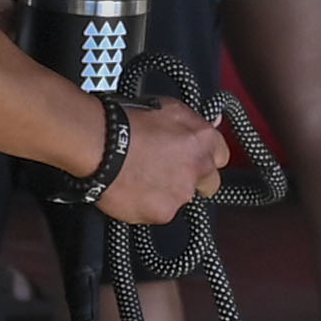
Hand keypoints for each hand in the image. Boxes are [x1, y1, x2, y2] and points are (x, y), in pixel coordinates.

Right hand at [100, 97, 227, 225]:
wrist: (98, 144)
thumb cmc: (127, 121)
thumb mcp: (166, 107)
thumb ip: (193, 120)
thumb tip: (213, 123)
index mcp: (203, 141)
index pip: (221, 156)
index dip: (204, 156)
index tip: (192, 156)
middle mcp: (198, 169)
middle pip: (209, 183)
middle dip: (194, 179)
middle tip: (167, 170)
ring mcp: (180, 194)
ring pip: (181, 198)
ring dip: (167, 191)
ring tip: (141, 177)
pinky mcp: (161, 213)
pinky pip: (159, 212)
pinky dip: (147, 204)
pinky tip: (131, 189)